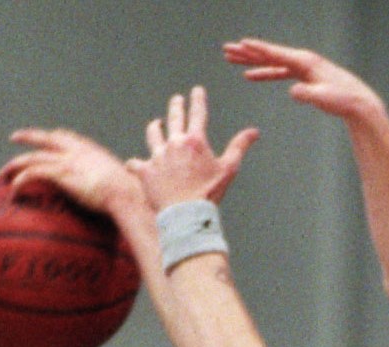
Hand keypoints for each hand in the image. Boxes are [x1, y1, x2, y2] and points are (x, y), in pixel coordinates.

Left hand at [1, 128, 140, 216]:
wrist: (125, 192)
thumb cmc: (128, 191)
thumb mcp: (121, 180)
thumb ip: (115, 181)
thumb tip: (125, 191)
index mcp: (90, 150)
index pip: (67, 137)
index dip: (54, 137)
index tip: (46, 138)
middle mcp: (76, 151)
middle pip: (46, 139)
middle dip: (29, 136)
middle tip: (15, 137)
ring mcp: (67, 161)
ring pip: (33, 157)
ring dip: (16, 164)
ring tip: (3, 173)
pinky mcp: (60, 173)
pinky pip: (33, 173)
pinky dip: (21, 179)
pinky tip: (14, 188)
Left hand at [126, 86, 258, 210]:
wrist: (186, 214)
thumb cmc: (209, 193)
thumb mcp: (228, 169)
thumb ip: (239, 147)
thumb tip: (254, 132)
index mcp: (195, 141)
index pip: (198, 113)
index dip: (197, 99)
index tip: (196, 90)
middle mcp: (174, 143)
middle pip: (174, 117)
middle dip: (176, 106)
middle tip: (177, 99)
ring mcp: (157, 156)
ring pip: (153, 134)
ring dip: (155, 127)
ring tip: (156, 124)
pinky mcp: (145, 171)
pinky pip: (135, 163)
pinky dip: (135, 164)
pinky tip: (134, 164)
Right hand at [223, 37, 381, 120]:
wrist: (357, 103)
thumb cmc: (343, 100)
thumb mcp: (324, 98)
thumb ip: (307, 94)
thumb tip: (292, 91)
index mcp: (305, 62)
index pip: (276, 54)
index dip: (257, 50)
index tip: (240, 44)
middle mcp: (302, 60)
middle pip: (269, 53)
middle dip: (247, 52)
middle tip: (227, 49)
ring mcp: (302, 67)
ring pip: (271, 62)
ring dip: (251, 61)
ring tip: (232, 59)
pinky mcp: (303, 76)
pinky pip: (278, 72)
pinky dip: (264, 73)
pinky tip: (252, 76)